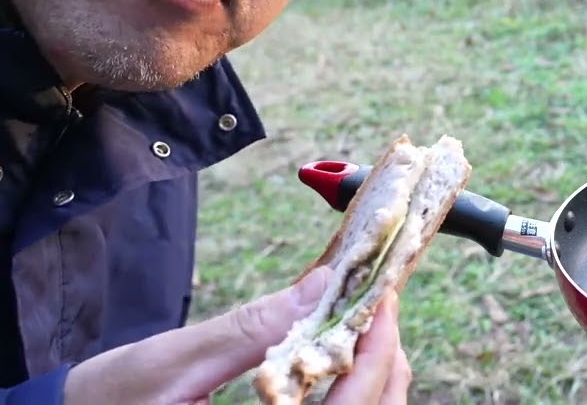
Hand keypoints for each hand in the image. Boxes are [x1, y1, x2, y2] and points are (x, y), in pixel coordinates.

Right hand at [62, 267, 412, 403]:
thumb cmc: (109, 401)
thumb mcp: (173, 362)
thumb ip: (251, 330)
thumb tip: (320, 285)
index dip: (378, 351)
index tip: (384, 298)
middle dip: (384, 360)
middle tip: (378, 305)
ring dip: (373, 377)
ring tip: (362, 324)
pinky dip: (351, 393)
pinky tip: (340, 358)